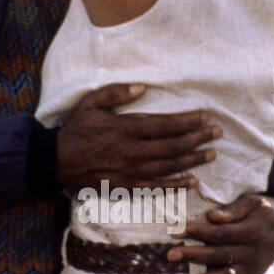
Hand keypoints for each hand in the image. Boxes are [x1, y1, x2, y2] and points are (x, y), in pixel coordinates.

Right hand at [56, 83, 220, 192]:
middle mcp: (132, 151)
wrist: (57, 162)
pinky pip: (156, 187)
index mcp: (125, 128)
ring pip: (169, 166)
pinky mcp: (127, 186)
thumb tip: (142, 87)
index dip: (188, 121)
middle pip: (173, 145)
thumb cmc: (75, 129)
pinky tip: (192, 182)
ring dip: (193, 160)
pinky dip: (176, 185)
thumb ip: (116, 93)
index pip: (165, 125)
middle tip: (217, 134)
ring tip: (211, 154)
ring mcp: (131, 171)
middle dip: (198, 139)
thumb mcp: (90, 103)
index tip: (206, 117)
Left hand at [166, 194, 273, 273]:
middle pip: (218, 254)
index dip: (196, 232)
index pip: (219, 232)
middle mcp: (252, 251)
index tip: (174, 231)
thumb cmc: (264, 210)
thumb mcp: (252, 202)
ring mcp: (253, 266)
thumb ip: (233, 210)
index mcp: (251, 230)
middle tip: (170, 256)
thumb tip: (212, 216)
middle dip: (193, 256)